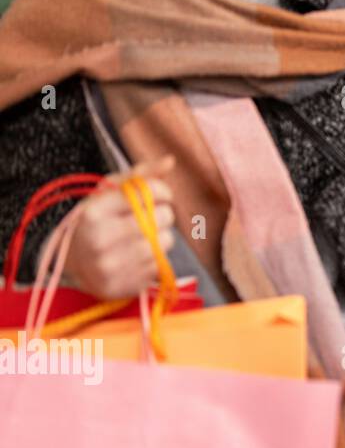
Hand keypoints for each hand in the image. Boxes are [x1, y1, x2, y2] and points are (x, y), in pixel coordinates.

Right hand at [64, 156, 175, 298]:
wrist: (71, 263)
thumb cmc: (97, 220)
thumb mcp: (108, 192)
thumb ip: (140, 175)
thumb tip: (170, 160)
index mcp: (94, 212)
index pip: (150, 192)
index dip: (161, 191)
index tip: (156, 195)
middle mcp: (100, 240)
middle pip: (163, 217)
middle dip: (163, 214)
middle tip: (149, 216)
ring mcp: (111, 266)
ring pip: (166, 242)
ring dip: (162, 236)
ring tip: (143, 235)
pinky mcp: (122, 286)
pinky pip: (160, 265)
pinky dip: (156, 257)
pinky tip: (138, 254)